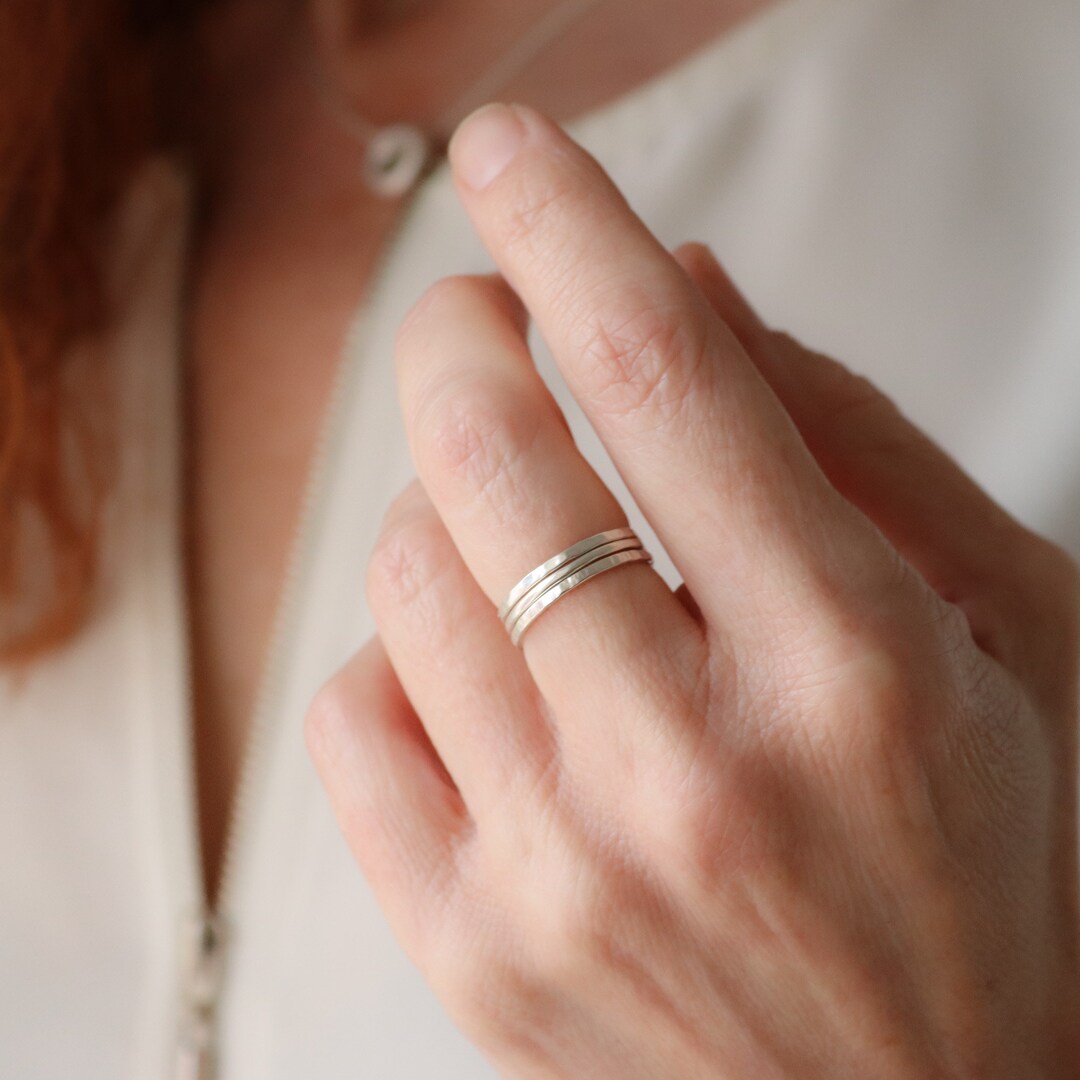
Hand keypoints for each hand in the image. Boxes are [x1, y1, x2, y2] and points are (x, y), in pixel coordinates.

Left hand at [305, 103, 1079, 1077]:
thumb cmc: (989, 879)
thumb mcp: (1004, 640)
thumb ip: (851, 442)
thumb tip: (686, 290)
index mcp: (853, 672)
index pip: (665, 377)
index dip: (570, 225)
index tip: (509, 151)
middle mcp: (695, 774)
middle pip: (493, 455)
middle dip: (459, 332)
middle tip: (479, 313)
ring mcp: (564, 875)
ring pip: (407, 573)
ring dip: (439, 495)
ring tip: (514, 523)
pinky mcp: (473, 949)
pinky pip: (353, 718)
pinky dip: (396, 643)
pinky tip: (478, 662)